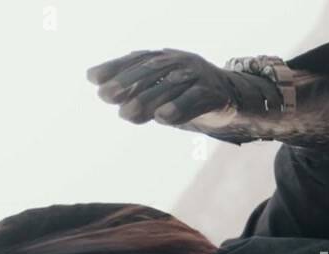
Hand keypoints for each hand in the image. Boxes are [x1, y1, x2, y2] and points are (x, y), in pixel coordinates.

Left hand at [87, 49, 276, 125]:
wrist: (235, 99)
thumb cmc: (191, 95)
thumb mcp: (165, 90)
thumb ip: (140, 91)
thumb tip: (106, 93)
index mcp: (167, 59)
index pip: (138, 60)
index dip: (116, 68)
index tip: (93, 79)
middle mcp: (182, 63)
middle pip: (152, 71)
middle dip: (127, 83)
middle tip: (106, 97)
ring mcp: (199, 76)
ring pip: (171, 87)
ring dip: (147, 101)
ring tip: (126, 114)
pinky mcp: (215, 94)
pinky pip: (195, 100)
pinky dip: (178, 109)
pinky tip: (162, 119)